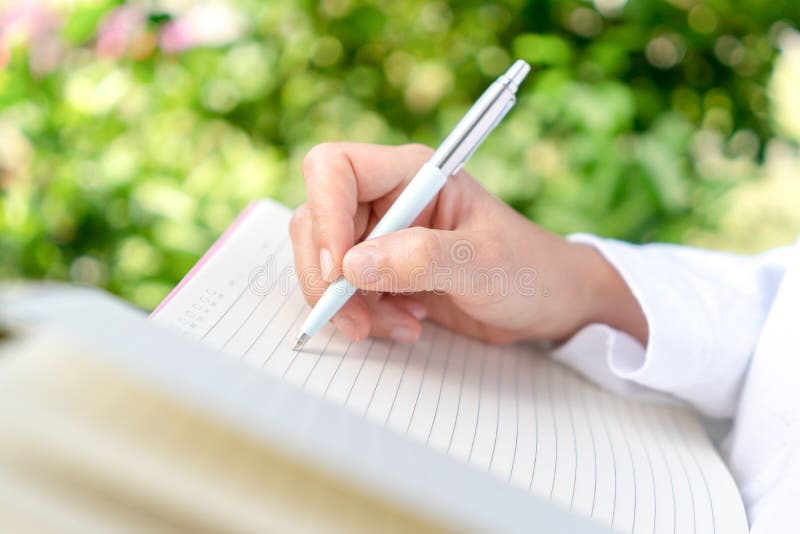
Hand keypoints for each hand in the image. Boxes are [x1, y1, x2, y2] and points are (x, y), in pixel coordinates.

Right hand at [289, 143, 646, 344]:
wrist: (550, 304)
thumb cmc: (531, 270)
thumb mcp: (483, 264)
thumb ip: (421, 259)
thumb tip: (352, 266)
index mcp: (413, 174)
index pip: (336, 169)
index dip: (325, 213)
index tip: (341, 269)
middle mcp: (389, 199)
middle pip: (317, 219)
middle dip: (328, 276)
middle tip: (355, 319)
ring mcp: (383, 236)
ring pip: (325, 261)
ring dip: (347, 303)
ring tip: (399, 326)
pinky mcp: (383, 271)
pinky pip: (345, 290)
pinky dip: (363, 315)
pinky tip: (405, 325)